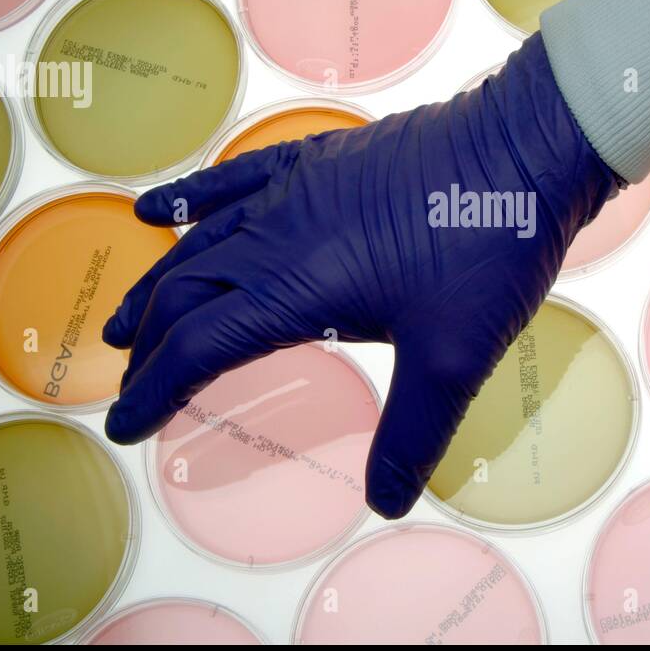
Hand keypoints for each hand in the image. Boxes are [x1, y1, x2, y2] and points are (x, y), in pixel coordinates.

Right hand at [101, 33, 619, 517]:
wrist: (525, 148)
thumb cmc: (490, 247)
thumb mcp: (454, 359)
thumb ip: (411, 435)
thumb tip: (386, 502)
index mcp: (295, 287)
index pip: (197, 347)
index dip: (155, 390)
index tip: (124, 425)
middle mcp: (277, 234)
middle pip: (185, 294)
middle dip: (151, 343)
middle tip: (133, 380)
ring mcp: (296, 189)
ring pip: (201, 241)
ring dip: (159, 283)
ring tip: (125, 319)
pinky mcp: (322, 159)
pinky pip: (235, 179)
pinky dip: (191, 199)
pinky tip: (160, 209)